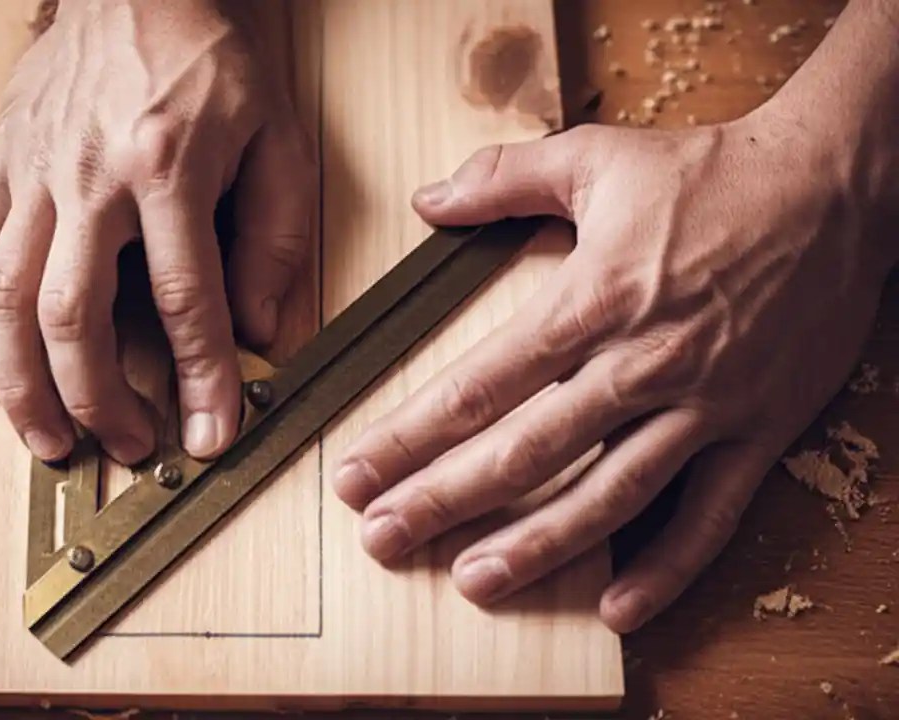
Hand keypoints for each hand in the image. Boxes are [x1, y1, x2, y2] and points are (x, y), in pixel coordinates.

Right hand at [0, 0, 313, 463]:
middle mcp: (89, 178)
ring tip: (50, 441)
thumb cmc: (211, 60)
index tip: (212, 434)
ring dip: (21, 387)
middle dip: (99, 400)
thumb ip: (271, 237)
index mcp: (168, 167)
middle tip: (131, 446)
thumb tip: (259, 331)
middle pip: (73, 316)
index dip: (200, 379)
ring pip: (3, 300)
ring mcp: (30, 175)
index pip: (185, 299)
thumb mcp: (277, 137)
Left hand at [332, 112, 893, 632]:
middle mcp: (642, 361)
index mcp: (593, 298)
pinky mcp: (760, 430)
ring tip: (474, 583)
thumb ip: (503, 179)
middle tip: (383, 539)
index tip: (356, 473)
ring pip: (609, 494)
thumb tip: (425, 201)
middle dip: (444, 500)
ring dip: (538, 545)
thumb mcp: (597, 156)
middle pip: (527, 449)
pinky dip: (666, 567)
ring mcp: (705, 404)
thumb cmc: (715, 172)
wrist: (841, 185)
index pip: (481, 384)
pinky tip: (616, 606)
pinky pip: (711, 515)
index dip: (410, 435)